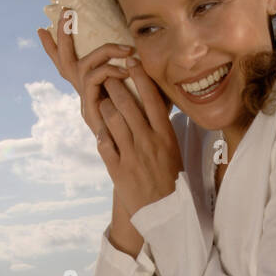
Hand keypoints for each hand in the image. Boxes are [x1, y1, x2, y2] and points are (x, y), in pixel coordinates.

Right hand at [36, 10, 134, 138]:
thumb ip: (140, 79)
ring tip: (126, 50)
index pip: (67, 65)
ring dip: (105, 52)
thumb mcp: (143, 96)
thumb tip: (145, 56)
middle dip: (62, 37)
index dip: (53, 49)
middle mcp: (83, 92)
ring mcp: (86, 100)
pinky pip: (93, 79)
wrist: (138, 157)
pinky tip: (124, 71)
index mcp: (90, 88)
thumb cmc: (145, 124)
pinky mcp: (91, 109)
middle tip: (65, 14)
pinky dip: (108, 70)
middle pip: (64, 62)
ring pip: (83, 66)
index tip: (40, 30)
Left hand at [96, 59, 183, 218]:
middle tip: (109, 77)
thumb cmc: (172, 180)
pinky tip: (102, 130)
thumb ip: (162, 130)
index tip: (132, 62)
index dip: (141, 76)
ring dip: (104, 106)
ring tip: (103, 100)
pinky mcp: (118, 170)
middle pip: (127, 104)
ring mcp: (132, 156)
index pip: (152, 98)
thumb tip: (157, 107)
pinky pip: (104, 143)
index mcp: (166, 136)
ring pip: (112, 119)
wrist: (166, 213)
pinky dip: (101, 134)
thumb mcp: (173, 151)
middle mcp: (148, 142)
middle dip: (115, 86)